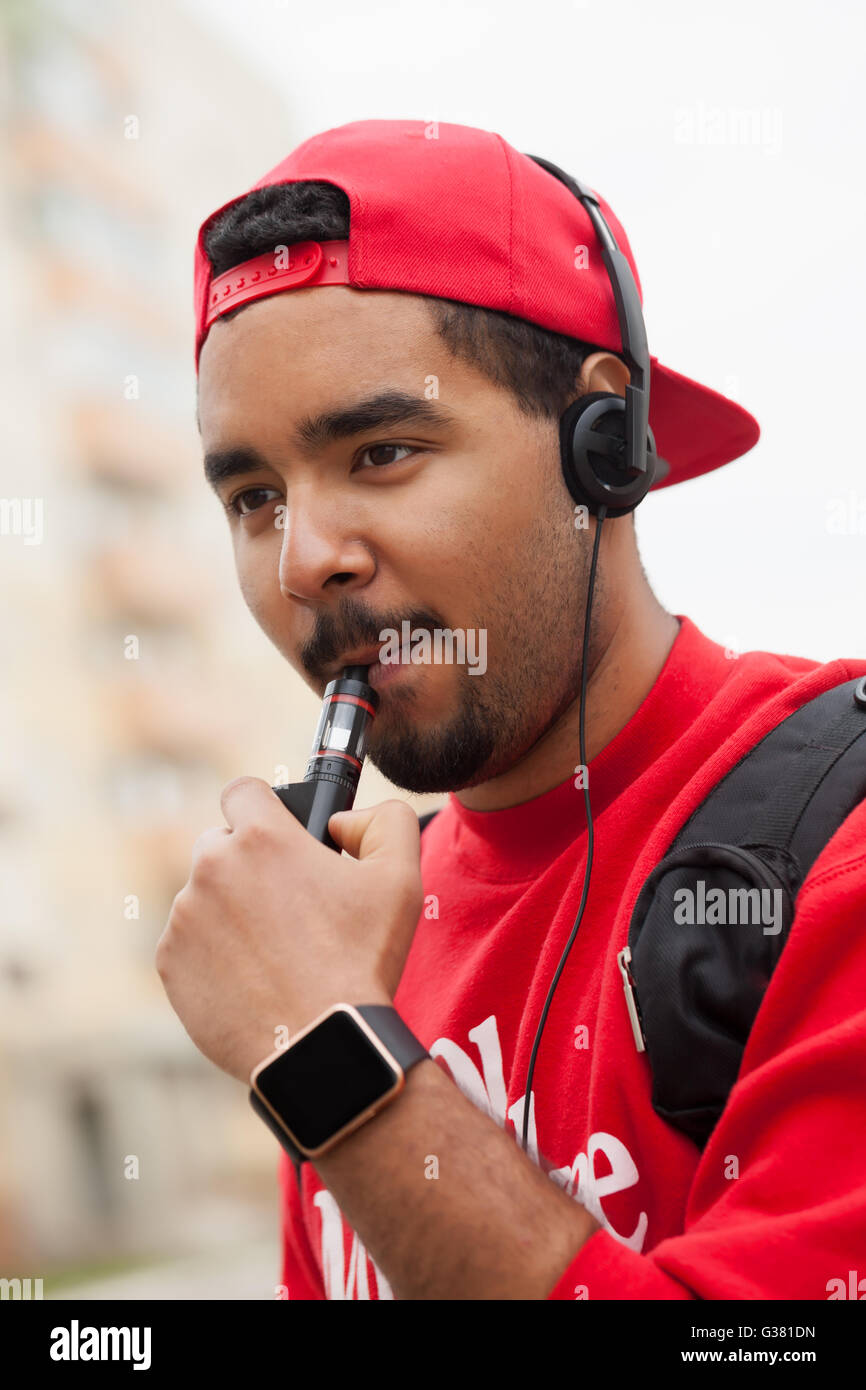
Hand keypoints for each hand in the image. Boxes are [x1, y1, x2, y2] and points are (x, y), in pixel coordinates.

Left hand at [155, 778, 423, 1082]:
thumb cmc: (363, 960)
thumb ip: (384, 821)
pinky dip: (213, 954)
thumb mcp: (400, 877)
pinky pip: (188, 943)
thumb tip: (342, 821)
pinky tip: (252, 978)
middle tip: (288, 904)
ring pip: (205, 896)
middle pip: (221, 844)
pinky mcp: (169, 962)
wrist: (319, 1044)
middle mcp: (211, 867)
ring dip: (231, 911)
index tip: (280, 832)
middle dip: (249, 863)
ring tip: (275, 951)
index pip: (243, 791)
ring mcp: (184, 916)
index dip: (264, 807)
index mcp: (261, 837)